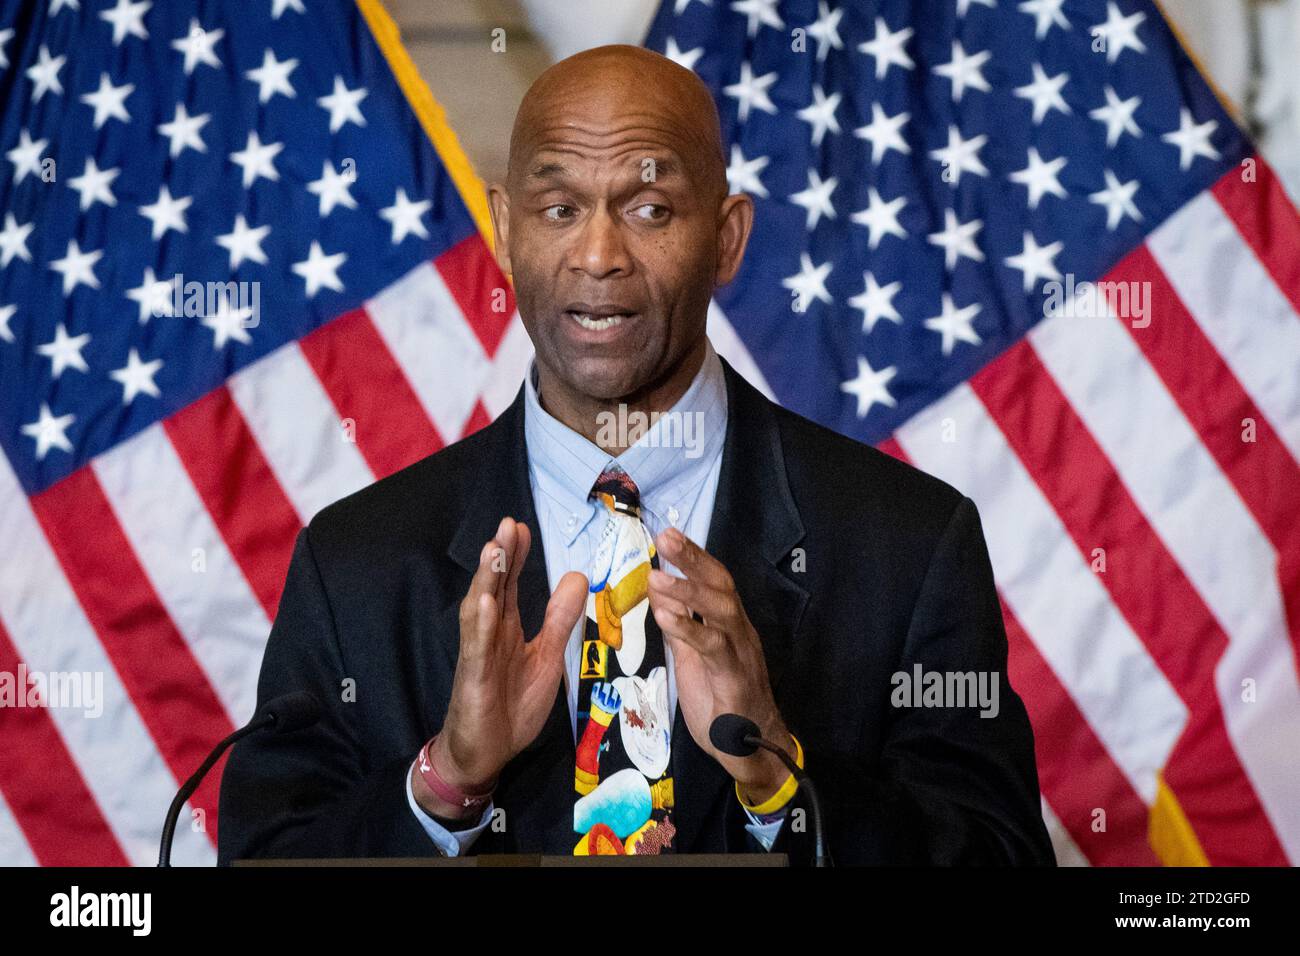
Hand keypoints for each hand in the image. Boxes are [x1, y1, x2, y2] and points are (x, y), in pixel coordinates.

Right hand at [413, 517, 586, 818]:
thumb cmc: (511, 704)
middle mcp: (488, 633)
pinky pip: (476, 647)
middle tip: (508, 524)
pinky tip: (484, 601)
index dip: (515, 556)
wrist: (486, 751)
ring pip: (480, 609)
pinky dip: (480, 623)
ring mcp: (478, 653)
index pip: (509, 583)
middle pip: (494, 587)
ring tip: (492, 549)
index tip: (521, 527)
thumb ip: (559, 618)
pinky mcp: (473, 676)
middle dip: (500, 556)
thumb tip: (578, 577)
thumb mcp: (547, 656)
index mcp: (505, 628)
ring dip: (485, 579)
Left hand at [647, 527, 796, 804]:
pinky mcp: (734, 677)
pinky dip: (688, 629)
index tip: (668, 534)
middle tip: (666, 536)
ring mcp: (740, 652)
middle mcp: (739, 631)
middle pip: (721, 585)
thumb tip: (661, 594)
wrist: (752, 746)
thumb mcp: (694, 659)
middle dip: (694, 559)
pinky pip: (713, 647)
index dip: (694, 556)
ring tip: (656, 576)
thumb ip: (681, 627)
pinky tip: (665, 617)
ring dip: (687, 591)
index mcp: (729, 624)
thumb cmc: (722, 701)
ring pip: (720, 611)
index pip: (714, 580)